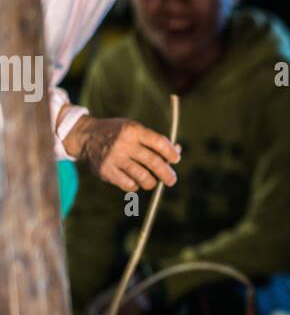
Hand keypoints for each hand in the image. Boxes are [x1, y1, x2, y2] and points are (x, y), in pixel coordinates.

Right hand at [63, 114, 180, 192]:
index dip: (171, 153)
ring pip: (143, 177)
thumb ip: (154, 140)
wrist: (87, 136)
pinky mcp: (106, 172)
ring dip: (152, 182)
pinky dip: (136, 186)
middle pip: (154, 162)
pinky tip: (135, 181)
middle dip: (167, 174)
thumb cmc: (118, 134)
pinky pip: (129, 185)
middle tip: (172, 180)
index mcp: (133, 130)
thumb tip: (177, 152)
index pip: (159, 143)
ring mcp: (114, 158)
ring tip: (152, 181)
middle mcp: (124, 144)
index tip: (175, 159)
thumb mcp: (135, 129)